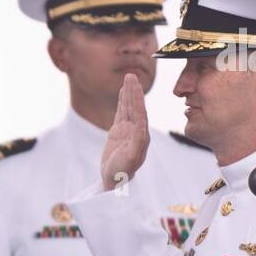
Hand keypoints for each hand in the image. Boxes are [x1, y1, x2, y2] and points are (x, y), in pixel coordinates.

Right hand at [101, 73, 149, 190]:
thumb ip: (138, 144)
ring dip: (128, 93)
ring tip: (128, 78)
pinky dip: (122, 101)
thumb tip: (142, 128)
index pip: (139, 113)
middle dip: (134, 91)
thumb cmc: (121, 173)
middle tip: (131, 75)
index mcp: (142, 135)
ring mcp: (128, 130)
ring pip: (128, 107)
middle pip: (135, 106)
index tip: (134, 85)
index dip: (137, 98)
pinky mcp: (119, 132)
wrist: (114, 181)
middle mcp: (137, 130)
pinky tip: (122, 92)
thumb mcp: (130, 160)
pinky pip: (121, 113)